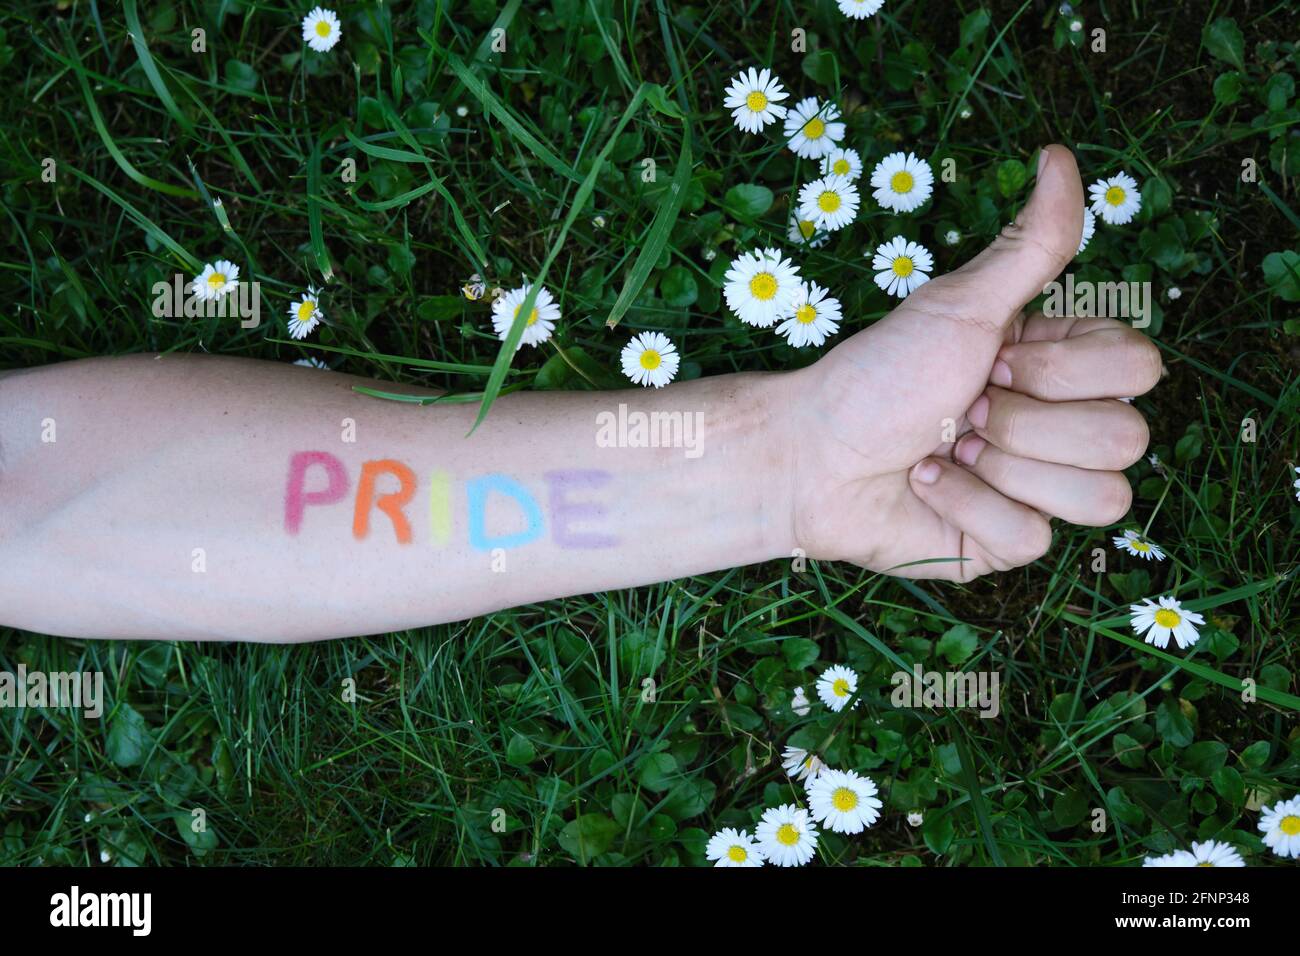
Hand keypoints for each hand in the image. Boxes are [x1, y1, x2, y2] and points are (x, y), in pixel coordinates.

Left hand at [782, 145, 1162, 579]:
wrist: (810, 454)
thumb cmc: (878, 375)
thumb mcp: (959, 306)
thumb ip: (1030, 246)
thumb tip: (1061, 156)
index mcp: (1063, 369)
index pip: (1139, 369)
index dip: (1061, 369)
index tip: (992, 360)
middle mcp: (1064, 430)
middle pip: (1125, 437)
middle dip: (1023, 420)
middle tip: (963, 409)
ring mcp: (1042, 492)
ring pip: (1099, 499)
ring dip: (1002, 468)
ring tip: (948, 448)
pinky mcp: (1010, 543)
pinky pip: (1031, 539)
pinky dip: (966, 506)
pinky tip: (927, 484)